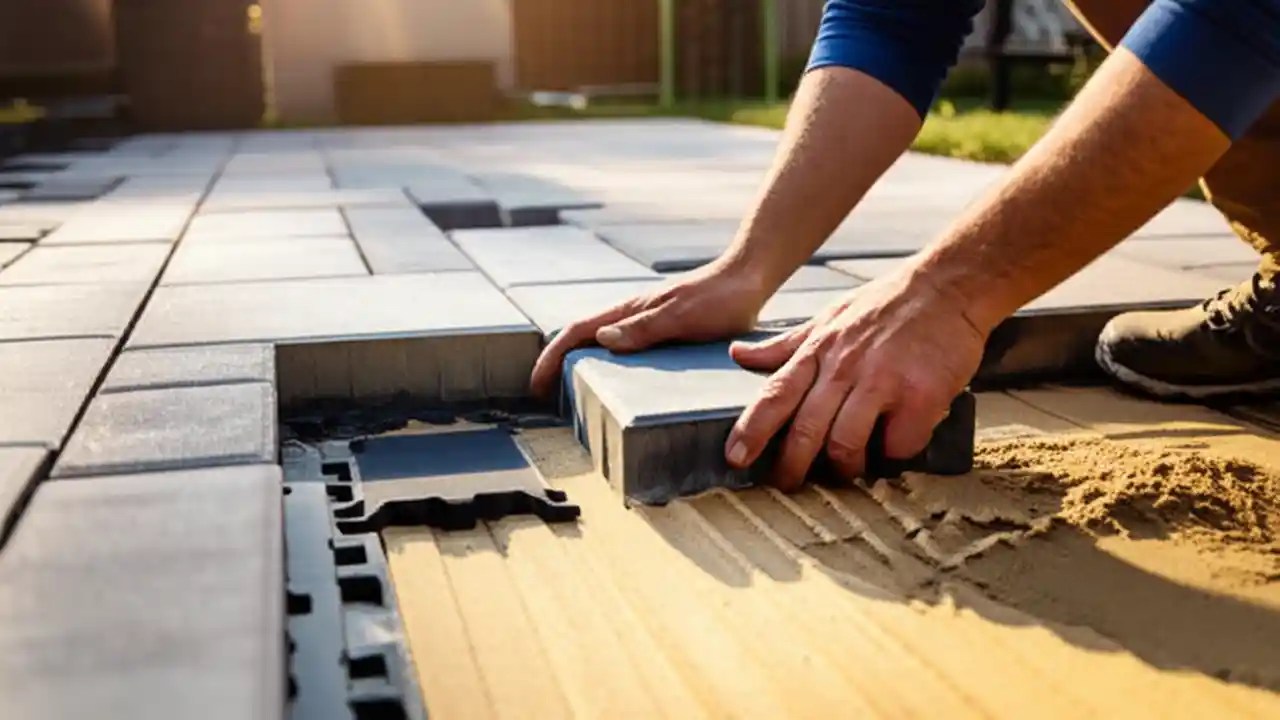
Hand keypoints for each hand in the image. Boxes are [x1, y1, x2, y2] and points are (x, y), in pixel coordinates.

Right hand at [529, 259, 773, 396]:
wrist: (751, 277)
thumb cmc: (720, 297)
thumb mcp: (681, 316)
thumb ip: (644, 327)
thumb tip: (603, 340)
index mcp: (629, 311)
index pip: (577, 332)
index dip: (552, 358)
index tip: (537, 385)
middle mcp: (633, 315)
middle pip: (584, 339)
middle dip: (559, 365)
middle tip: (550, 399)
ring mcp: (648, 322)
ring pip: (604, 345)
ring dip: (584, 367)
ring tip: (578, 399)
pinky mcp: (665, 330)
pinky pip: (628, 350)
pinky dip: (613, 367)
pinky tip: (624, 388)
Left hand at [724, 264, 985, 489]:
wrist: (948, 286)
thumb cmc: (886, 304)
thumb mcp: (828, 316)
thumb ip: (786, 344)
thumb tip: (738, 353)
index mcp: (818, 350)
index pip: (774, 395)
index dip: (752, 430)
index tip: (734, 458)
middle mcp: (843, 366)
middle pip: (806, 429)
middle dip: (792, 466)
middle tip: (788, 485)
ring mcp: (881, 381)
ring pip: (846, 443)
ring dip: (844, 466)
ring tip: (848, 470)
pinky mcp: (919, 395)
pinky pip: (897, 444)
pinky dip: (894, 453)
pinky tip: (897, 444)